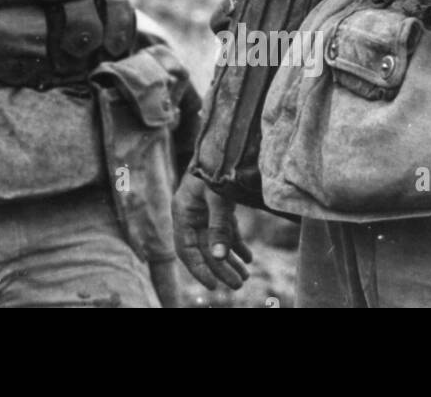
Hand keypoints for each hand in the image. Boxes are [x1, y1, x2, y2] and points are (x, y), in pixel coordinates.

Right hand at [173, 171, 252, 290]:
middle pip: (204, 249)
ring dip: (230, 261)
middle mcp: (191, 215)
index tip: (214, 286)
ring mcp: (204, 212)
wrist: (224, 143)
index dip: (199, 269)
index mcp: (182, 212)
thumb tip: (220, 258)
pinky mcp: (217, 208)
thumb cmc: (215, 167)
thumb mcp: (218, 197)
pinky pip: (225, 232)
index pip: (186, 249)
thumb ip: (219, 227)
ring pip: (215, 243)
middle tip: (238, 285)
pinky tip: (248, 258)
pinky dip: (236, 245)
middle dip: (221, 269)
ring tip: (245, 277)